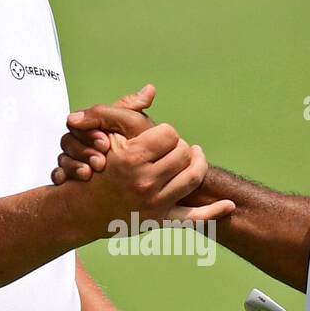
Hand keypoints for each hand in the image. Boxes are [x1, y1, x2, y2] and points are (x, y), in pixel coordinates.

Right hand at [52, 85, 229, 222]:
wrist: (82, 210)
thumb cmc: (94, 169)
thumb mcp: (103, 134)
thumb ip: (124, 109)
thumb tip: (151, 90)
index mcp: (131, 159)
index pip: (168, 134)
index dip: (166, 132)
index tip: (159, 136)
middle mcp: (144, 182)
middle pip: (183, 154)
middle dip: (180, 147)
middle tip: (175, 148)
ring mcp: (154, 203)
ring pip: (192, 177)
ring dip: (197, 165)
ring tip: (193, 158)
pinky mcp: (160, 221)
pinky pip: (193, 219)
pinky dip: (213, 212)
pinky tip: (227, 205)